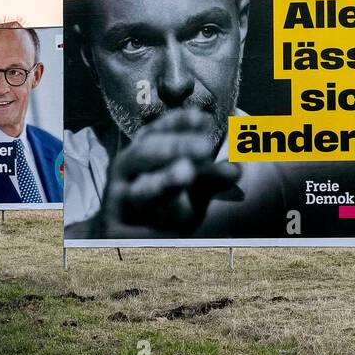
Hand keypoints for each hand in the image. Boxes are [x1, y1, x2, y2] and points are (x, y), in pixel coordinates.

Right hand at [91, 109, 242, 237]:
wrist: (123, 236)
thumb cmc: (165, 201)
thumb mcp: (191, 185)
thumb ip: (212, 176)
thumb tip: (236, 169)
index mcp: (143, 150)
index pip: (158, 130)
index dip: (178, 123)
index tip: (202, 118)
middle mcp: (127, 169)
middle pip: (147, 153)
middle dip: (175, 147)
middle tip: (204, 146)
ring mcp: (119, 198)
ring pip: (140, 189)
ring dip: (164, 180)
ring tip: (186, 173)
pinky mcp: (118, 228)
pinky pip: (139, 224)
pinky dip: (159, 222)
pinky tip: (179, 222)